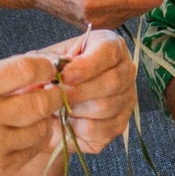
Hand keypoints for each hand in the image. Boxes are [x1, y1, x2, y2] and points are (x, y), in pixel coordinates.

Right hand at [0, 52, 67, 175]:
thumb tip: (30, 76)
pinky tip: (23, 136)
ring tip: (37, 115)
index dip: (44, 65)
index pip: (24, 69)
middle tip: (56, 91)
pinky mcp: (0, 172)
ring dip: (45, 120)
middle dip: (55, 94)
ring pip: (41, 129)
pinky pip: (30, 152)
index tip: (49, 67)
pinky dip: (32, 141)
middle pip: (41, 101)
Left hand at [41, 29, 136, 154]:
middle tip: (53, 96)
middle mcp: (125, 70)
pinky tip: (65, 121)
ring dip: (75, 109)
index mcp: (111, 46)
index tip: (63, 76)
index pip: (108, 53)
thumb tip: (52, 71)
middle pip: (112, 82)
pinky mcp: (120, 124)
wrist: (52, 101)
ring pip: (106, 107)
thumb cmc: (53, 74)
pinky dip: (79, 127)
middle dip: (79, 91)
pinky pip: (102, 129)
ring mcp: (126, 98)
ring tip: (55, 108)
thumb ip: (50, 62)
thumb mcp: (47, 60)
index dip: (87, 66)